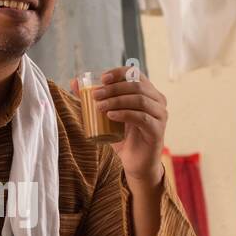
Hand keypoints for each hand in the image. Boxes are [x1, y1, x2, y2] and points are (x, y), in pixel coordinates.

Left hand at [71, 66, 167, 183]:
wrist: (135, 162)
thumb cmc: (122, 137)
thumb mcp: (107, 115)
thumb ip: (94, 98)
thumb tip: (74, 82)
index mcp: (148, 92)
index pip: (136, 74)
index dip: (119, 73)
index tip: (102, 78)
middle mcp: (158, 100)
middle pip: (137, 86)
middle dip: (114, 88)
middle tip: (95, 95)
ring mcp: (160, 115)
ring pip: (140, 100)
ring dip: (117, 100)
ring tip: (99, 106)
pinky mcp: (157, 130)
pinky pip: (142, 117)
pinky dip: (125, 114)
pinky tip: (111, 116)